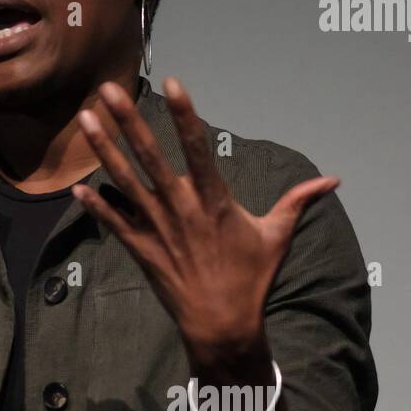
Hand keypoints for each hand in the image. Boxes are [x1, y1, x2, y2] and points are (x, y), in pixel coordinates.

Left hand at [71, 77, 339, 378]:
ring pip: (124, 181)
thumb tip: (335, 179)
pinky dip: (96, 205)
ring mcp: (158, 229)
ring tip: (85, 120)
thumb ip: (298, 201)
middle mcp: (182, 210)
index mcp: (215, 201)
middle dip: (128, 121)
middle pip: (150, 157)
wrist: (223, 326)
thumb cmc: (251, 279)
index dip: (185, 115)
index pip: (198, 148)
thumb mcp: (277, 236)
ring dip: (103, 149)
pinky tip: (76, 187)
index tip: (172, 84)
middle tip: (109, 89)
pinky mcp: (141, 250)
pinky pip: (114, 222)